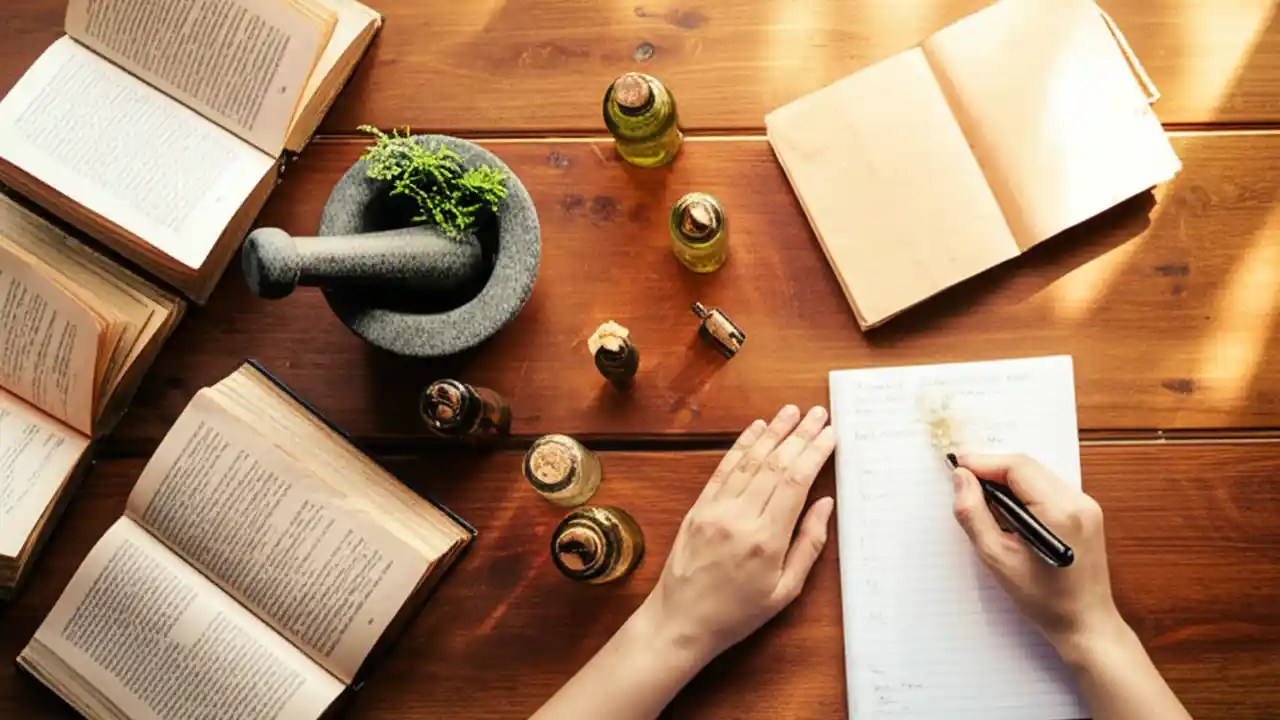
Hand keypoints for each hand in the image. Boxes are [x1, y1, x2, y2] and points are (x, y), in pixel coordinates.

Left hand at [637, 405, 836, 663]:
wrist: (681, 623)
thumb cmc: (737, 614)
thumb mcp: (785, 591)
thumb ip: (809, 545)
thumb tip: (826, 504)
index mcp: (766, 540)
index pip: (796, 481)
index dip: (815, 452)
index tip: (831, 433)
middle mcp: (740, 518)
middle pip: (775, 464)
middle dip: (799, 434)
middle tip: (818, 413)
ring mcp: (715, 509)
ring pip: (749, 461)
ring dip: (773, 432)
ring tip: (791, 411)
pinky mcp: (698, 508)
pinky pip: (723, 470)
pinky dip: (741, 446)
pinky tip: (756, 429)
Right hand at [951, 454, 1123, 653]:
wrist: (1085, 623)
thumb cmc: (1044, 600)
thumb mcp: (997, 557)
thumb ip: (973, 514)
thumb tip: (961, 478)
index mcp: (1060, 511)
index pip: (1016, 467)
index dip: (982, 462)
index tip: (956, 465)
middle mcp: (1078, 501)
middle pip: (1027, 467)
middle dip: (992, 470)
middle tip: (963, 483)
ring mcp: (1086, 505)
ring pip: (1036, 475)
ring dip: (1007, 481)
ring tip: (983, 501)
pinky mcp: (1086, 512)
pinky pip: (1047, 488)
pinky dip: (1023, 492)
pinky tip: (1008, 512)